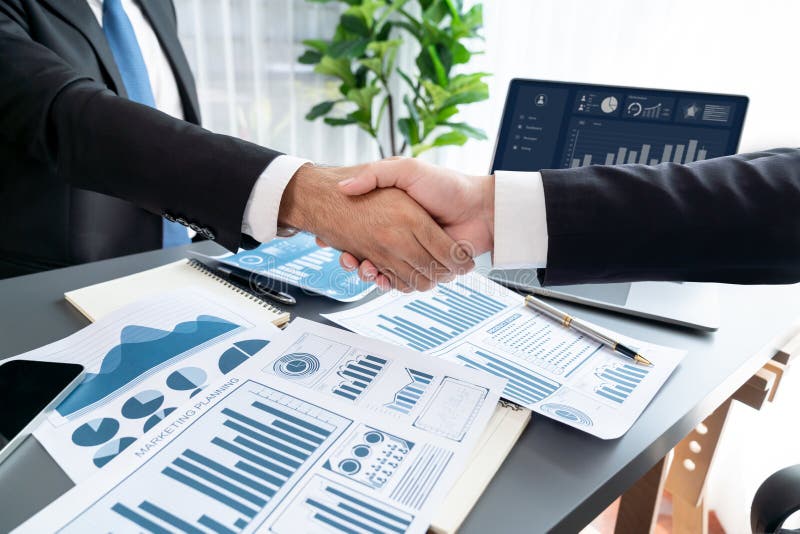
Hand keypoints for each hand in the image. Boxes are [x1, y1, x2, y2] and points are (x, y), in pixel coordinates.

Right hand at [278, 163, 473, 291]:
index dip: (345, 238)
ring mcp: (414, 254)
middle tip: (346, 257)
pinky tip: (379, 276)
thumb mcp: (406, 169)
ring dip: (369, 273)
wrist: (481, 206)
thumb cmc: (447, 184)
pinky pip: (404, 283)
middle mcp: (402, 237)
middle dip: (354, 260)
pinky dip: (391, 283)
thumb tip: (344, 186)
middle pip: (368, 256)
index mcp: (395, 217)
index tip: (329, 240)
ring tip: (362, 266)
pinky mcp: (429, 269)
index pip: (361, 232)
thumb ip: (376, 174)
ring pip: (383, 272)